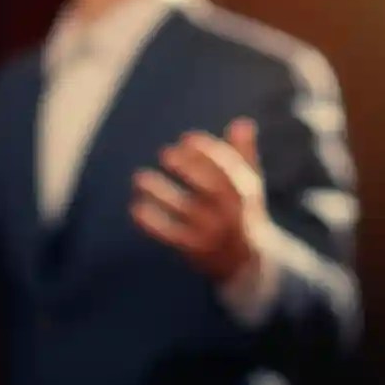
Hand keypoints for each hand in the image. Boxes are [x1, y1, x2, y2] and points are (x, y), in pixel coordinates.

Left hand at [131, 117, 264, 281]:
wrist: (247, 261)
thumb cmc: (243, 212)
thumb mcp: (248, 184)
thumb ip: (242, 153)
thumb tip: (243, 122)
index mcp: (244, 194)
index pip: (228, 170)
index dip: (208, 152)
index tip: (187, 138)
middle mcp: (231, 214)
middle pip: (211, 189)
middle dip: (190, 169)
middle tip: (166, 153)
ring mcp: (213, 233)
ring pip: (186, 211)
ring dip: (162, 194)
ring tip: (139, 178)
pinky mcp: (195, 250)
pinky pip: (172, 235)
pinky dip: (154, 223)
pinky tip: (136, 208)